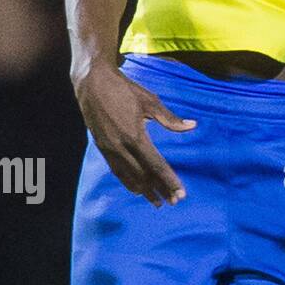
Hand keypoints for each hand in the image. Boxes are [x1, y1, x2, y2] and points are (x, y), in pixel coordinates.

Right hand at [73, 64, 194, 206]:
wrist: (92, 83)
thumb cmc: (125, 89)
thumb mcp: (151, 101)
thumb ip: (170, 119)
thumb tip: (192, 126)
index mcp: (135, 136)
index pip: (156, 165)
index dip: (169, 181)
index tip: (180, 193)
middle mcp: (121, 147)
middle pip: (144, 175)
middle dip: (159, 190)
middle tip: (174, 201)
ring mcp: (109, 148)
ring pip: (128, 176)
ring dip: (143, 190)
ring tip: (156, 201)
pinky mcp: (102, 147)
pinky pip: (116, 169)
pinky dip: (127, 181)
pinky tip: (135, 188)